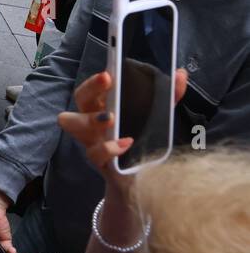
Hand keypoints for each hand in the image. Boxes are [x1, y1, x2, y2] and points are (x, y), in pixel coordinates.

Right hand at [56, 67, 188, 194]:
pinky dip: (110, 147)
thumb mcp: (158, 118)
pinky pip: (95, 152)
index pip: (91, 88)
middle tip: (108, 84)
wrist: (141, 179)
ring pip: (71, 123)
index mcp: (103, 108)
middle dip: (90, 88)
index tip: (109, 75)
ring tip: (110, 118)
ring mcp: (92, 140)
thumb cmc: (143, 143)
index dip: (95, 81)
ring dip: (89, 118)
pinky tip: (126, 143)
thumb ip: (169, 97)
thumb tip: (181, 74)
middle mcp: (92, 121)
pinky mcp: (99, 161)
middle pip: (78, 98)